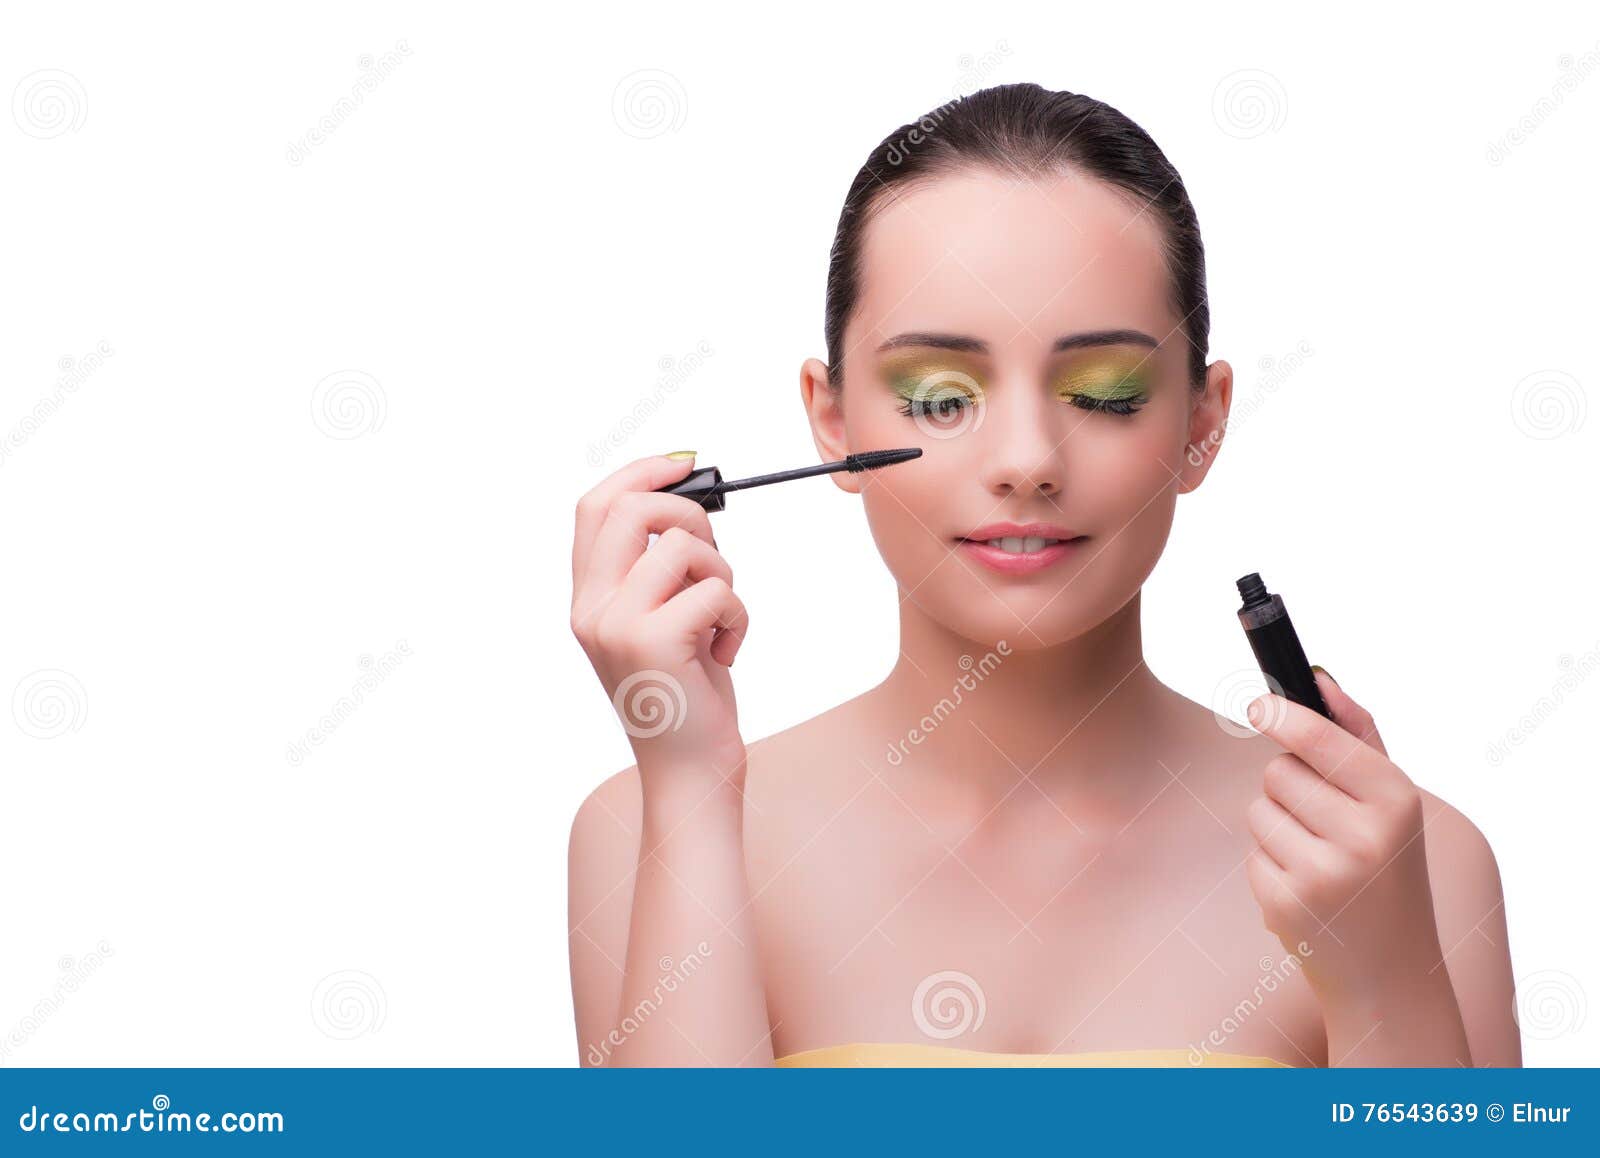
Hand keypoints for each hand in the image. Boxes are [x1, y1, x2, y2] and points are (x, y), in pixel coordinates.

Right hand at [571, 453, 749, 783]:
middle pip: (633, 508)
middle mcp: (590, 609)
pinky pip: (715, 589)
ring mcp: (616, 625)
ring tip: (720, 619)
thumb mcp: (662, 622)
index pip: (594, 506)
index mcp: (587, 599)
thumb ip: (658, 569)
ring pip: (683, 546)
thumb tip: (685, 499)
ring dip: (723, 575)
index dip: (641, 473)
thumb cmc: (688, 696)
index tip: (685, 465)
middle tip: (714, 560)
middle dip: (692, 517)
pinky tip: (726, 651)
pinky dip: (737, 615)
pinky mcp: (652, 642)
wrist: (691, 774)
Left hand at [1242, 670, 1444, 1003]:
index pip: (1320, 739)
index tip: (1258, 705)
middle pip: (1277, 772)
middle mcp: (1363, 836)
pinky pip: (1251, 854)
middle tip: (1324, 821)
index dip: (1282, 715)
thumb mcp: (1392, 803)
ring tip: (1320, 860)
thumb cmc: (1388, 870)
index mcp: (1396, 800)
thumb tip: (1317, 678)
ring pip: (1258, 810)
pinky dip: (1271, 867)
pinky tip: (1307, 891)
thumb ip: (1357, 735)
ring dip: (1277, 827)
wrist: (1390, 970)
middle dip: (1289, 788)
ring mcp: (1322, 874)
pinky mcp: (1285, 904)